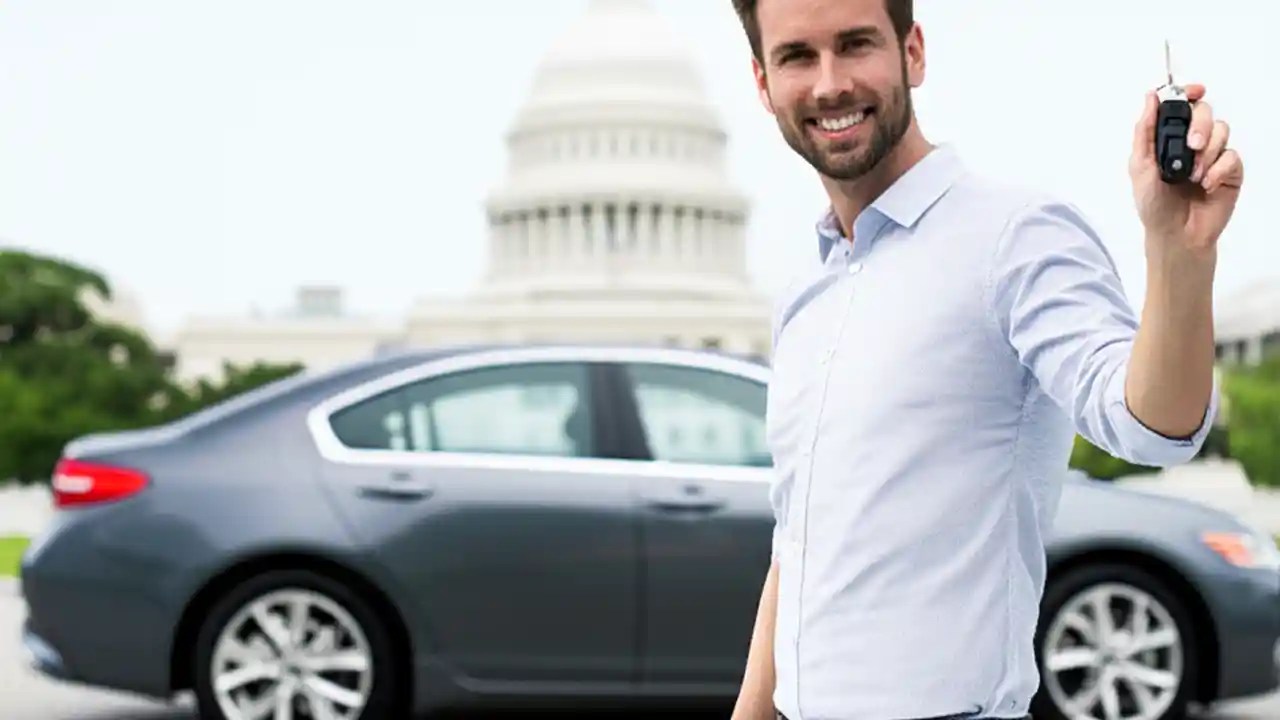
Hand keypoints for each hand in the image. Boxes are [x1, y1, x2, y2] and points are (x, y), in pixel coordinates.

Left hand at [1130, 83, 1243, 257]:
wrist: (1175, 234)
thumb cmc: (1154, 204)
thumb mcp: (1140, 166)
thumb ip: (1145, 131)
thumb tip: (1150, 98)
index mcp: (1168, 139)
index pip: (1183, 106)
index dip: (1188, 94)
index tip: (1194, 92)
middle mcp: (1192, 143)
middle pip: (1205, 112)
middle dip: (1199, 125)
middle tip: (1192, 146)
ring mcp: (1212, 156)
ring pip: (1222, 131)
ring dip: (1207, 152)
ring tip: (1193, 176)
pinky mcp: (1229, 171)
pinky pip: (1232, 156)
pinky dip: (1219, 169)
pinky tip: (1206, 185)